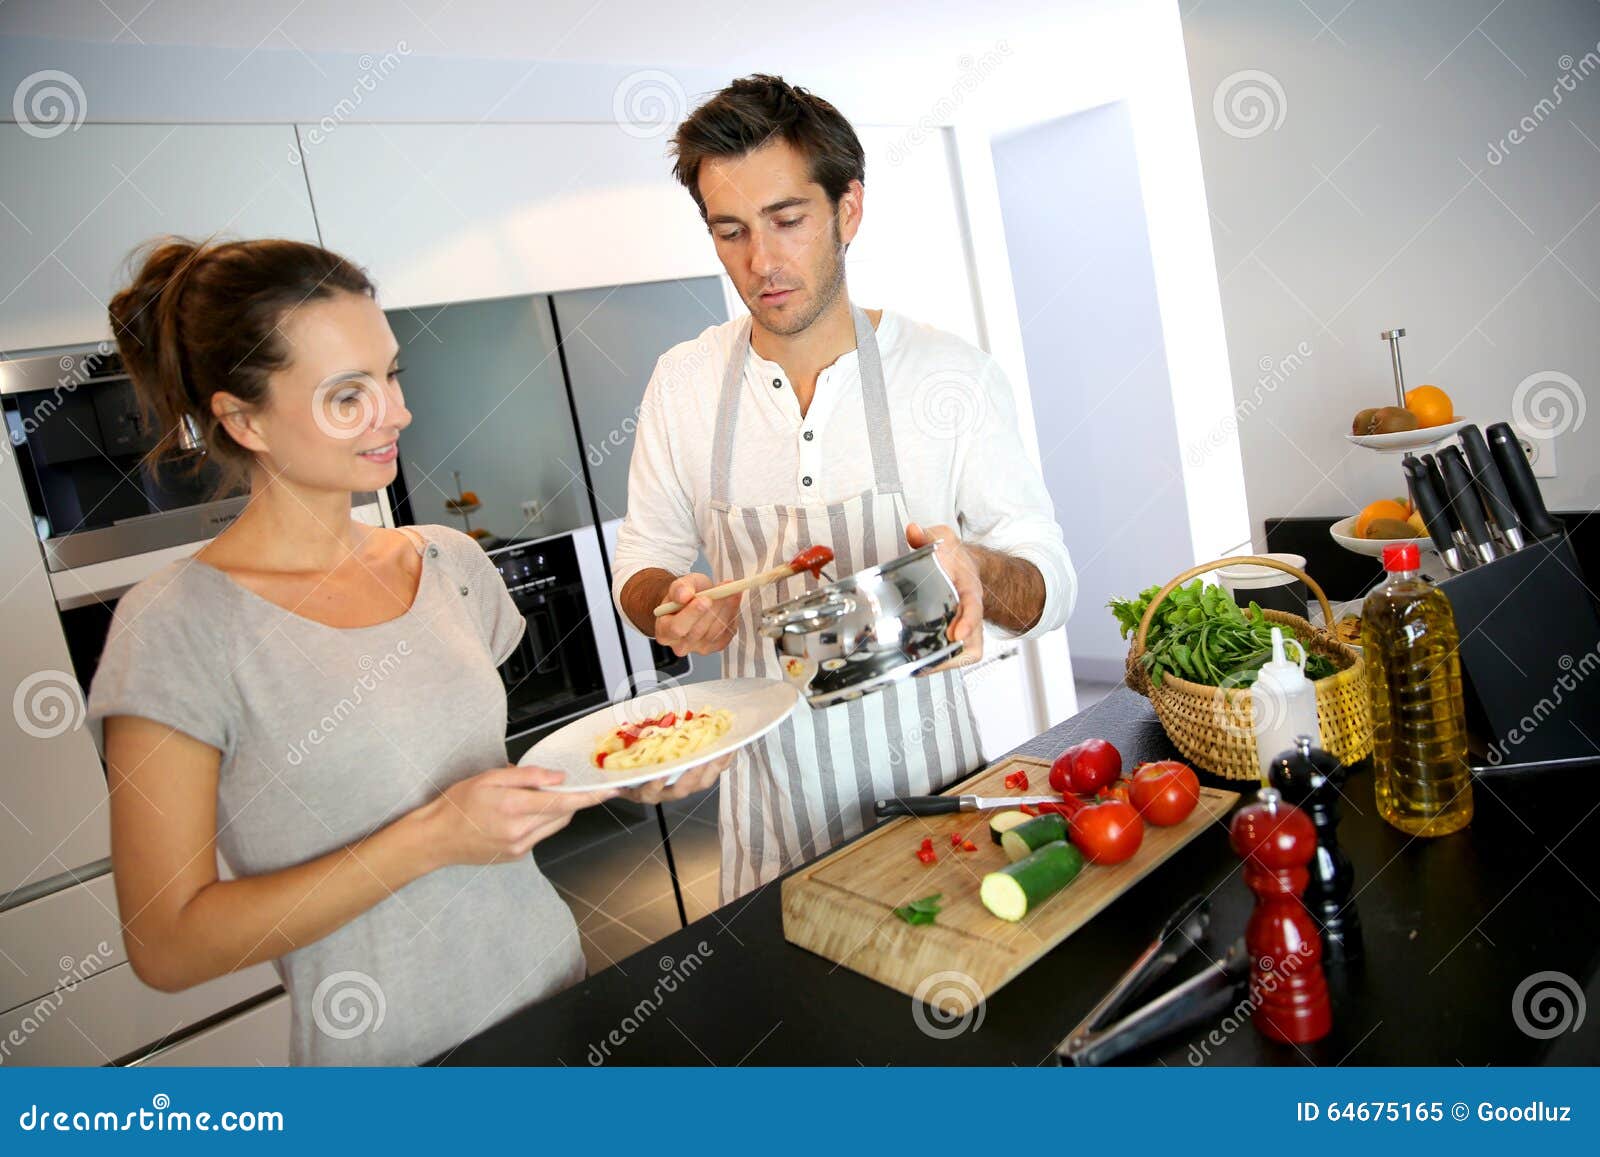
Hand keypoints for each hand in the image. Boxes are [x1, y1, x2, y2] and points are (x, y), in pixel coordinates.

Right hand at [417, 765, 615, 866]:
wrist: (437, 838)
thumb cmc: (458, 804)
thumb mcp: (489, 778)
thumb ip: (526, 776)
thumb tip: (557, 777)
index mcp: (513, 808)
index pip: (562, 802)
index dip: (589, 797)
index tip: (609, 791)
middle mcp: (520, 832)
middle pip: (563, 814)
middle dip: (570, 798)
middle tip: (564, 784)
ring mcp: (519, 847)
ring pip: (554, 825)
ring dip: (556, 810)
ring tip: (534, 797)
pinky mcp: (517, 856)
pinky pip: (540, 835)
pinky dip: (540, 821)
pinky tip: (521, 813)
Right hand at [617, 752, 733, 805]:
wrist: (635, 774)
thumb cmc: (624, 769)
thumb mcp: (612, 768)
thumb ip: (606, 772)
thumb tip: (598, 768)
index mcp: (643, 790)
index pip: (649, 791)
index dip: (655, 784)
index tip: (659, 773)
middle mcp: (664, 791)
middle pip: (682, 789)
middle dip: (692, 774)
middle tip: (700, 758)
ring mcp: (681, 784)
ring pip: (701, 783)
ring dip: (712, 767)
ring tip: (720, 750)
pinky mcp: (695, 776)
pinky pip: (712, 772)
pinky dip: (722, 761)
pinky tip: (729, 747)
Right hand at [655, 573, 740, 656]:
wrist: (693, 602)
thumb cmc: (684, 595)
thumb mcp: (679, 585)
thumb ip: (679, 588)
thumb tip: (684, 595)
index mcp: (664, 631)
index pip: (677, 627)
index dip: (692, 613)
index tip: (706, 598)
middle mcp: (680, 645)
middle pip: (699, 630)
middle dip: (713, 609)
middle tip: (724, 590)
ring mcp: (699, 648)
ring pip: (715, 631)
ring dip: (726, 608)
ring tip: (730, 589)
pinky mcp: (716, 646)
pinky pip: (727, 632)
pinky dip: (733, 614)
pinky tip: (733, 599)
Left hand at [906, 522, 983, 671]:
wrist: (966, 570)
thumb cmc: (955, 559)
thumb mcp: (944, 540)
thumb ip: (928, 535)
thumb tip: (913, 530)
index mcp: (970, 590)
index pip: (974, 607)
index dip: (968, 622)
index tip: (959, 634)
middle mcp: (972, 613)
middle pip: (971, 642)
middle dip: (951, 655)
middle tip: (924, 662)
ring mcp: (968, 629)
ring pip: (962, 655)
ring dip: (941, 664)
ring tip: (915, 668)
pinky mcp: (958, 639)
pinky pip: (953, 658)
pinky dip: (937, 665)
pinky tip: (915, 666)